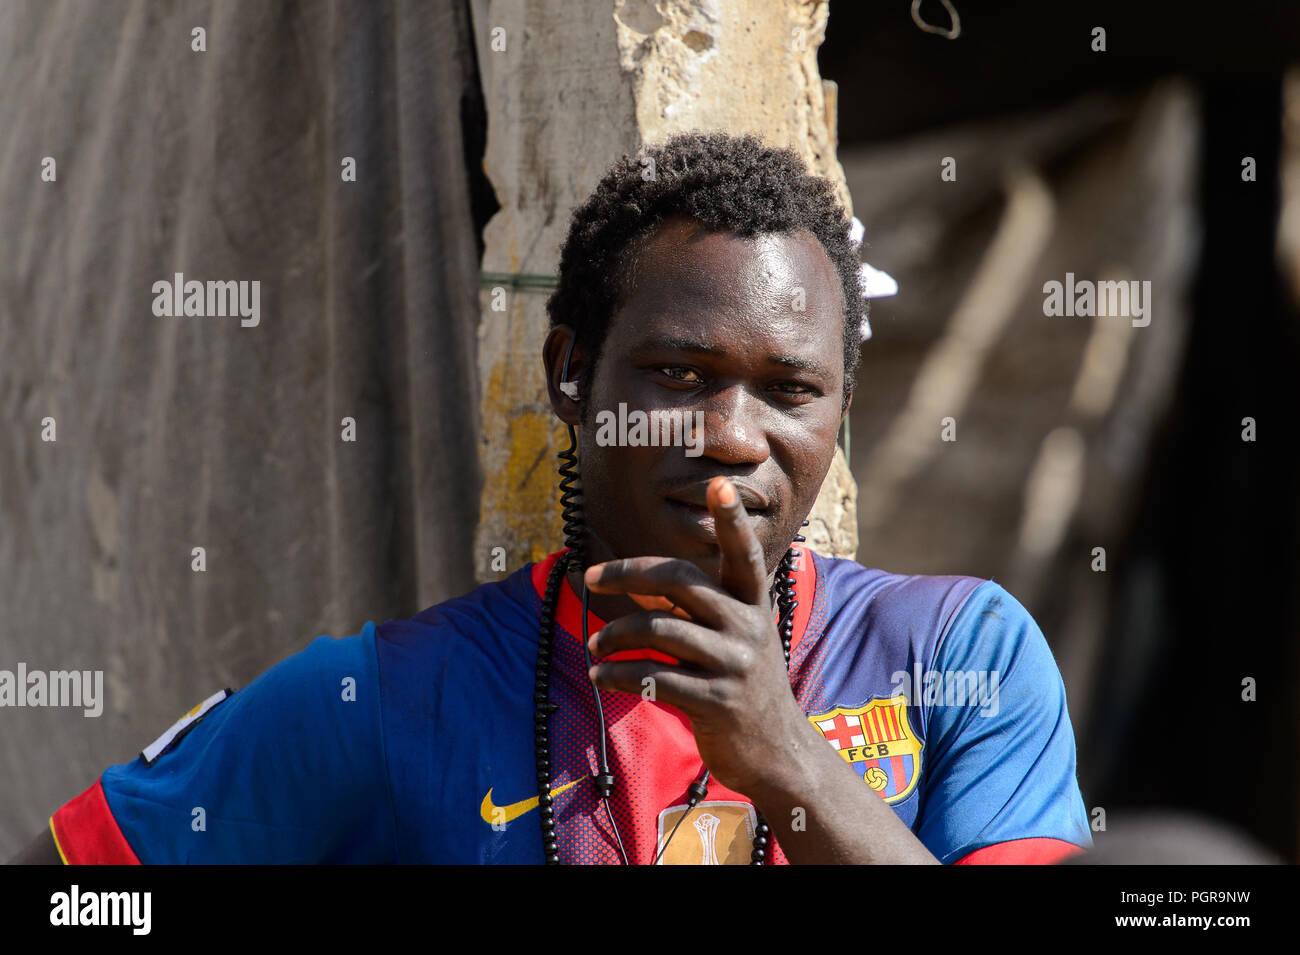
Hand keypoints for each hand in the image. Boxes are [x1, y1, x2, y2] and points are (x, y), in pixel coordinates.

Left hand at [583, 476, 806, 795]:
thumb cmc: (744, 685)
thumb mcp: (738, 636)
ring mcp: (734, 664)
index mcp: (751, 604)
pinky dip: (619, 676)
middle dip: (628, 574)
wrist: (777, 752)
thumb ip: (701, 606)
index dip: (732, 519)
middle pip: (679, 581)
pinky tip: (602, 678)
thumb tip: (640, 581)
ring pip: (659, 630)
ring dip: (615, 637)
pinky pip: (654, 678)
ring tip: (596, 648)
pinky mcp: (717, 701)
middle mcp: (747, 626)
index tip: (720, 483)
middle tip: (592, 578)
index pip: (743, 553)